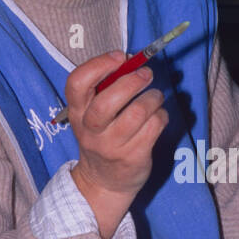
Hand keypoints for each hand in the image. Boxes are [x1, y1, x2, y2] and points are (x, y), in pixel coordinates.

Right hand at [66, 51, 168, 238]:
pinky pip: (154, 127)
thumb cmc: (101, 138)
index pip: (77, 83)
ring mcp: (112, 146)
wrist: (103, 182)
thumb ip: (105, 89)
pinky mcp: (134, 157)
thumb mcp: (91, 116)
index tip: (119, 56)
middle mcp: (90, 130)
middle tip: (146, 74)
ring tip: (156, 96)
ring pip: (137, 113)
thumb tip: (132, 61)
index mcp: (77, 113)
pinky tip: (158, 116)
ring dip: (153, 98)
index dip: (99, 64)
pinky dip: (161, 116)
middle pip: (108, 101)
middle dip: (132, 81)